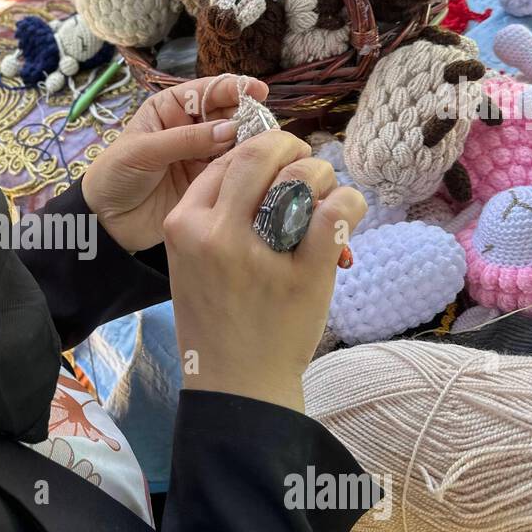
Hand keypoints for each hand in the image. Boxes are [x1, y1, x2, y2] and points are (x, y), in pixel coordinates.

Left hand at [81, 76, 266, 252]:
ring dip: (249, 143)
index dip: (233, 88)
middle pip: (226, 115)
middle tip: (265, 125)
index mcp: (169, 109)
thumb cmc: (115, 175)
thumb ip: (186, 139)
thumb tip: (230, 128)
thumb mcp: (144, 151)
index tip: (259, 91)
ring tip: (265, 147)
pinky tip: (256, 167)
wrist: (105, 220)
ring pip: (233, 143)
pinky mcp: (206, 183)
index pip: (206, 92)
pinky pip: (230, 171)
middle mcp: (189, 128)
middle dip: (246, 117)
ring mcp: (200, 156)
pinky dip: (243, 168)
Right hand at [163, 129, 366, 412]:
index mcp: (182, 225)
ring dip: (322, 176)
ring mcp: (259, 254)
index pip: (223, 161)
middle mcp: (215, 233)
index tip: (274, 166)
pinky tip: (346, 217)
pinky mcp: (305, 274)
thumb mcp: (189, 263)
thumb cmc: (215, 322)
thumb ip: (212, 218)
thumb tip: (261, 168)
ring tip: (324, 198)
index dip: (256, 153)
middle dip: (289, 147)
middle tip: (306, 166)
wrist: (235, 383)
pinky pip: (336, 212)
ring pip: (300, 175)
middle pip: (257, 154)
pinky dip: (348, 204)